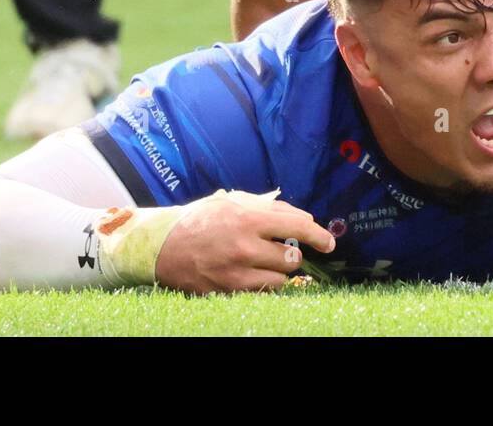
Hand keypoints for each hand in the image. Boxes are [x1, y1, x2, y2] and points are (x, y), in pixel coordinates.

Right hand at [155, 190, 336, 293]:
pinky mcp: (228, 291)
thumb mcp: (233, 202)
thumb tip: (305, 217)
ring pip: (281, 278)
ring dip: (278, 269)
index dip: (318, 235)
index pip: (296, 226)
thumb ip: (269, 207)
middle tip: (276, 248)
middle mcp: (244, 247)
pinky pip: (263, 291)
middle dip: (289, 253)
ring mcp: (236, 273)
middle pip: (291, 257)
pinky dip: (264, 282)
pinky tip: (252, 273)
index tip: (329, 242)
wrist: (163, 246)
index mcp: (247, 219)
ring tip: (260, 260)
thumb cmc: (201, 219)